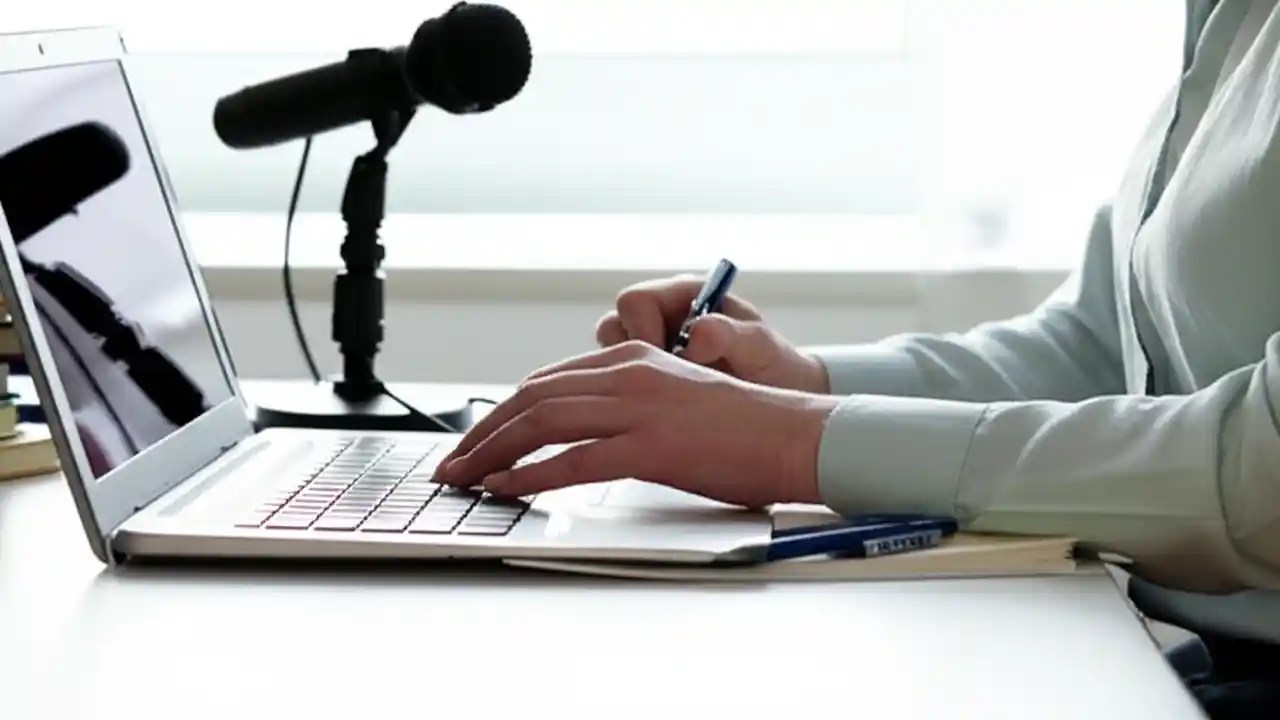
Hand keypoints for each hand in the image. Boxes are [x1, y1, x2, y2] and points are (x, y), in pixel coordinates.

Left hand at [434, 341, 839, 507]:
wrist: (797, 435)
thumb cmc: (741, 428)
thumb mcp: (674, 400)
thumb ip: (626, 408)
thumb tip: (578, 438)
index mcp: (633, 358)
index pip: (547, 381)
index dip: (502, 413)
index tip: (477, 441)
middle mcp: (630, 373)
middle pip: (533, 397)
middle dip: (483, 433)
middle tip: (452, 464)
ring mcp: (641, 407)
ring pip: (543, 422)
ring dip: (493, 452)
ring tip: (464, 479)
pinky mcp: (653, 445)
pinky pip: (575, 460)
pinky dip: (532, 476)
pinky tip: (507, 490)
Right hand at [596, 275, 830, 393]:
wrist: (779, 396)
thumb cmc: (772, 364)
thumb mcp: (760, 348)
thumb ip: (731, 335)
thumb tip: (697, 333)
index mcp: (683, 295)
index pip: (635, 302)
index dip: (643, 331)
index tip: (670, 362)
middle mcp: (659, 316)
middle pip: (612, 328)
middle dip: (631, 361)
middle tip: (666, 386)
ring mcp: (649, 346)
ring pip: (608, 358)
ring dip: (629, 381)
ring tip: (667, 399)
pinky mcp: (644, 376)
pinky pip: (618, 383)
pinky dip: (632, 397)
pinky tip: (664, 411)